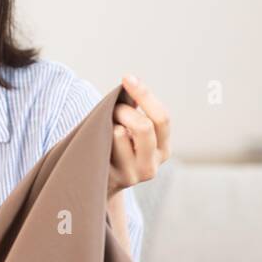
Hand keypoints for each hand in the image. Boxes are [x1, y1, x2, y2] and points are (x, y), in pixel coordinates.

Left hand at [108, 73, 170, 197]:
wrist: (98, 183)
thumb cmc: (115, 148)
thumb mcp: (131, 132)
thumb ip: (135, 111)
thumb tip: (130, 81)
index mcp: (163, 149)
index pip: (162, 118)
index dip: (145, 94)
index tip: (127, 78)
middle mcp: (153, 165)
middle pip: (144, 126)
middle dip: (124, 110)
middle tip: (112, 109)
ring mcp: (134, 175)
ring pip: (120, 133)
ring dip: (109, 123)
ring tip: (104, 129)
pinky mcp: (113, 179)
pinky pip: (103, 146)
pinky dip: (99, 135)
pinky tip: (98, 142)